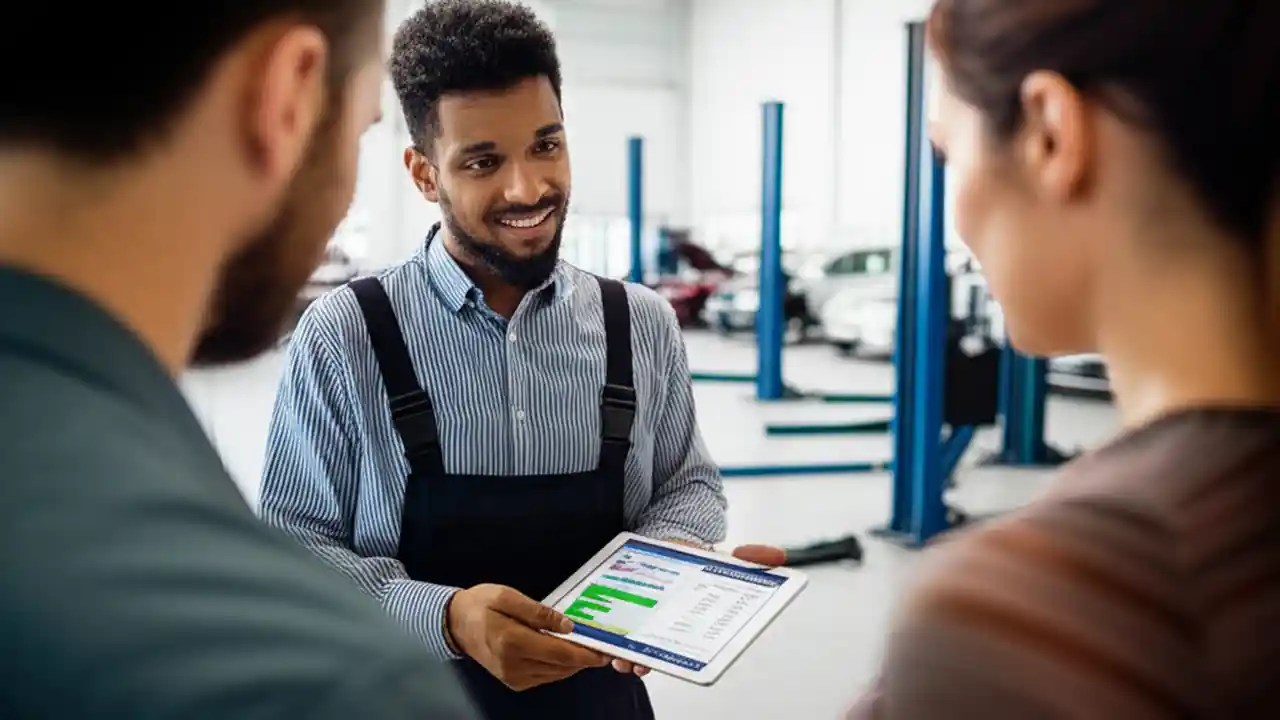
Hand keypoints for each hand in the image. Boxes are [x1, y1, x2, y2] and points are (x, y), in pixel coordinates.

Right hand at [447, 584, 610, 690]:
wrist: (455, 624)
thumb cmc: (482, 604)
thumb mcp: (508, 596)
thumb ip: (538, 612)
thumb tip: (568, 626)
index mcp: (512, 642)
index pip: (559, 653)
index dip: (585, 654)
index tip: (605, 651)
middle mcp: (514, 666)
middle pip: (561, 667)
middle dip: (584, 659)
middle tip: (603, 647)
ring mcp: (513, 677)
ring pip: (555, 674)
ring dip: (573, 664)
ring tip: (587, 648)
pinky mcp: (513, 682)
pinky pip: (545, 676)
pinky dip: (559, 667)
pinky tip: (564, 653)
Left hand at [611, 541, 788, 676]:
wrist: (661, 543)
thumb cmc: (694, 560)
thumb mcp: (721, 558)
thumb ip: (749, 557)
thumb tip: (779, 557)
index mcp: (691, 621)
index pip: (689, 647)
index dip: (678, 658)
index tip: (666, 663)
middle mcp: (668, 628)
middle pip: (658, 652)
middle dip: (648, 661)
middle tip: (638, 665)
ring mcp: (645, 625)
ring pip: (635, 649)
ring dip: (626, 657)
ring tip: (619, 660)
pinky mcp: (623, 616)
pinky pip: (613, 635)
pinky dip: (606, 641)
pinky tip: (600, 643)